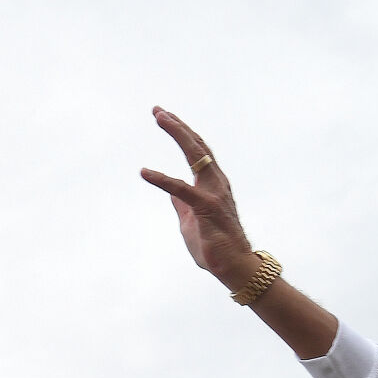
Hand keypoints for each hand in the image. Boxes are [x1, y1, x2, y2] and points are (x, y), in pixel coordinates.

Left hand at [138, 108, 260, 289]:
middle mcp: (216, 183)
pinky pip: (181, 190)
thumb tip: (172, 191)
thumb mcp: (190, 220)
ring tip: (162, 118)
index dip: (182, 133)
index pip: (197, 152)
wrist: (233, 267)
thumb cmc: (214, 246)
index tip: (165, 118)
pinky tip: (144, 172)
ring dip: (178, 134)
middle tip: (158, 110)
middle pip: (197, 146)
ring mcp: (213, 193)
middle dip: (178, 126)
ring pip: (196, 155)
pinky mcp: (206, 208)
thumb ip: (182, 203)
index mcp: (213, 184)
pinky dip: (162, 179)